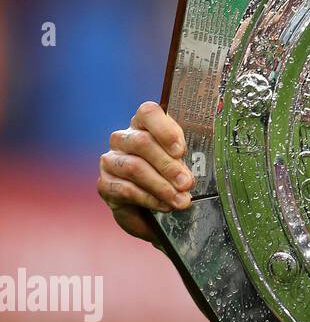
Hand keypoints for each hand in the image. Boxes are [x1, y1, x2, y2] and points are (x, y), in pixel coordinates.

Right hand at [96, 100, 191, 247]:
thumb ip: (185, 160)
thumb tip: (190, 174)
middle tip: (187, 183)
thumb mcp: (182, 162)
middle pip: (141, 142)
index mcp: (145, 124)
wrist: (149, 208)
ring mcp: (111, 160)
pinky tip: (165, 205)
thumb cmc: (170, 175)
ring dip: (161, 186)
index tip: (180, 150)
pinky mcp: (105, 184)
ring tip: (181, 200)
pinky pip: (126, 189)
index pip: (148, 112)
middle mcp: (124, 138)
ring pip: (134, 167)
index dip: (164, 130)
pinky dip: (150, 199)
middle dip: (168, 165)